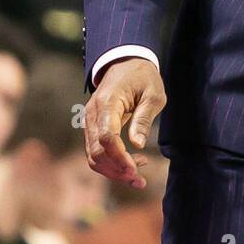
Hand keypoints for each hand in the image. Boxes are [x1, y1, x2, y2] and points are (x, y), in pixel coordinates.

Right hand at [84, 57, 166, 187]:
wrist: (125, 62)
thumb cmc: (143, 77)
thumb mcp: (153, 94)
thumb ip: (144, 119)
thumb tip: (137, 145)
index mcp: (108, 102)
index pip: (107, 137)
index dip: (120, 157)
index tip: (136, 168)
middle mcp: (93, 114)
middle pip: (96, 152)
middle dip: (117, 170)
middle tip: (140, 180)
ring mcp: (90, 121)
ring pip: (93, 156)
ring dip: (113, 171)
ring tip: (138, 178)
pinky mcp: (93, 127)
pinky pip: (96, 151)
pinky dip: (111, 163)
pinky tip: (130, 164)